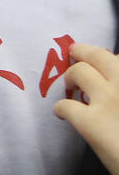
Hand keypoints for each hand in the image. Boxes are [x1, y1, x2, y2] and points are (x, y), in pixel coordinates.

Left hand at [54, 42, 118, 174]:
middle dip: (84, 52)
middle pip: (98, 56)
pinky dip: (61, 108)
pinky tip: (63, 113)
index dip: (113, 60)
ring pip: (78, 72)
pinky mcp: (92, 122)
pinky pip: (66, 106)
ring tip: (70, 84)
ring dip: (70, 76)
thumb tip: (114, 93)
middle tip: (76, 52)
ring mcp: (110, 99)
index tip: (109, 61)